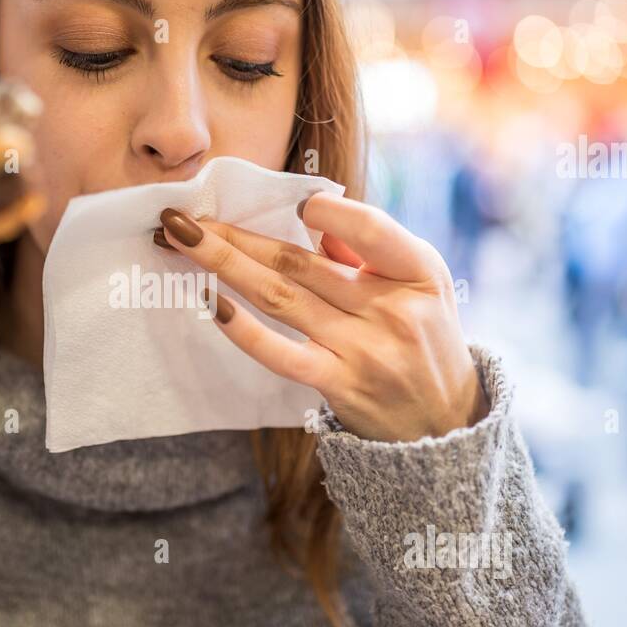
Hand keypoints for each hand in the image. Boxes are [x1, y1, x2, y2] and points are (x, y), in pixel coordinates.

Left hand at [156, 195, 489, 442]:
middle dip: (235, 234)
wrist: (446, 424)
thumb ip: (369, 250)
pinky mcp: (340, 385)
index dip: (329, 209)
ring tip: (181, 241)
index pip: (369, 228)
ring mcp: (363, 350)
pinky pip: (282, 355)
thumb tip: (312, 215)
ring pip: (280, 297)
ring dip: (224, 265)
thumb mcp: (419, 285)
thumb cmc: (425, 341)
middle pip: (299, 262)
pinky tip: (211, 304)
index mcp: (417, 271)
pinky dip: (245, 331)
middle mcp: (391, 309)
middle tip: (183, 213)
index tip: (292, 202)